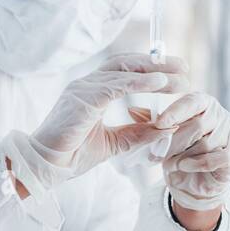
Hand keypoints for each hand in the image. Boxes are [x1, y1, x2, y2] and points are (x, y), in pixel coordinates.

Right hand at [1, 53, 188, 193]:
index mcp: (92, 92)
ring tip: (178, 76)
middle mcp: (87, 84)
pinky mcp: (82, 99)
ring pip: (124, 70)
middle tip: (185, 67)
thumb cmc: (72, 155)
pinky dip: (139, 82)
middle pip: (127, 63)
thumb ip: (137, 134)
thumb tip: (167, 127)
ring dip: (154, 72)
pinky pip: (115, 85)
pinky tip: (159, 82)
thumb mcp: (114, 144)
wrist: (44, 167)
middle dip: (158, 63)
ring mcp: (83, 89)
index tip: (177, 73)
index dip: (152, 69)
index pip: (126, 71)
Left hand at [154, 92, 229, 210]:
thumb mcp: (164, 135)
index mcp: (204, 103)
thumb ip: (151, 123)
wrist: (197, 180)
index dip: (176, 112)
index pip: (191, 102)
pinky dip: (196, 164)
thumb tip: (131, 110)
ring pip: (205, 144)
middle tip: (157, 153)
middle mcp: (221, 115)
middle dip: (175, 141)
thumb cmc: (180, 151)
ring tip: (169, 163)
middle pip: (197, 126)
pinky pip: (215, 159)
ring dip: (183, 156)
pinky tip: (184, 167)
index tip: (159, 124)